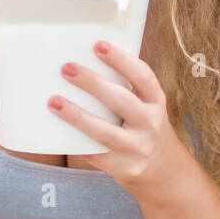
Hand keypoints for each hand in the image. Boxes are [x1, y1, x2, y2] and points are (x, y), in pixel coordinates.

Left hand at [48, 40, 188, 202]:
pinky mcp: (126, 169)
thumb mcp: (146, 107)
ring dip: (76, 115)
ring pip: (104, 131)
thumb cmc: (144, 129)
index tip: (98, 45)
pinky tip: (59, 133)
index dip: (121, 60)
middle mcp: (151, 123)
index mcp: (156, 101)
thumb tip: (83, 64)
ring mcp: (139, 148)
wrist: (166, 174)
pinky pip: (97, 155)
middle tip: (66, 68)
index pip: (142, 76)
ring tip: (53, 101)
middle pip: (121, 100)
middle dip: (92, 83)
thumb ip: (125, 90)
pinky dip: (79, 144)